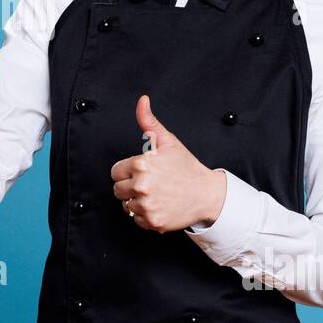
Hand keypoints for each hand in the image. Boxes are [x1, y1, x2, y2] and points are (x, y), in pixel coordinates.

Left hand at [109, 94, 227, 233]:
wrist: (207, 194)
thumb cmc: (187, 168)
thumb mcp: (168, 142)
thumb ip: (149, 122)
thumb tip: (142, 101)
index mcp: (141, 164)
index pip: (115, 172)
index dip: (128, 171)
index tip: (143, 172)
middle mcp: (141, 186)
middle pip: (118, 190)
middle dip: (130, 186)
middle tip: (151, 184)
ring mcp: (146, 205)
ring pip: (126, 205)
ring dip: (137, 202)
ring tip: (156, 195)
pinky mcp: (152, 222)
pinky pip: (136, 219)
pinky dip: (145, 215)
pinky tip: (159, 206)